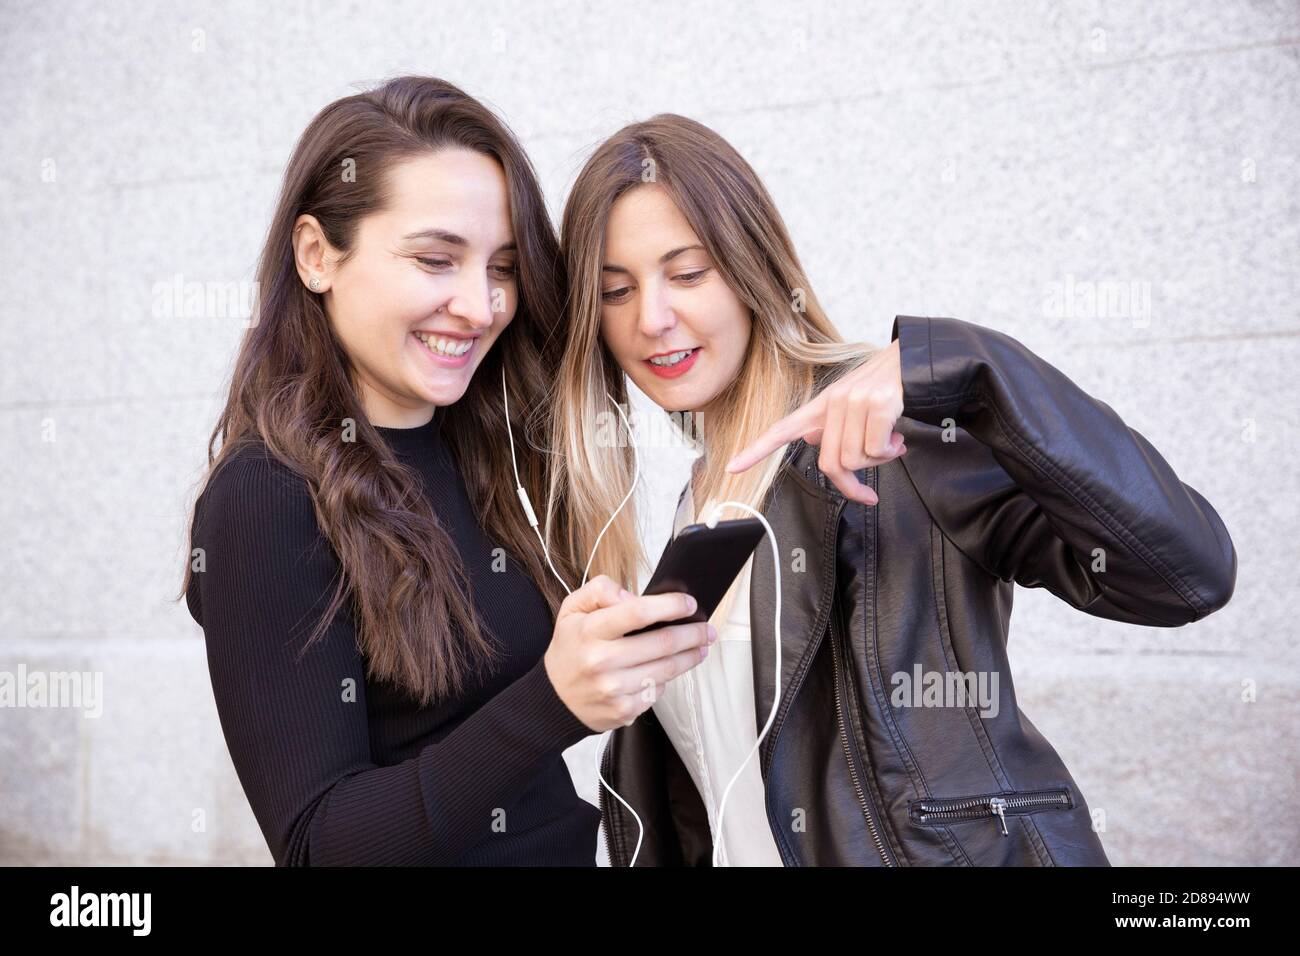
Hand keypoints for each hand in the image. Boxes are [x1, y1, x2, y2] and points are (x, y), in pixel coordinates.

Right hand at [544, 575, 715, 731]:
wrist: (553, 698)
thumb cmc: (570, 648)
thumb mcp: (572, 609)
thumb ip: (601, 591)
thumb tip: (633, 597)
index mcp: (590, 631)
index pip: (638, 612)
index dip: (670, 606)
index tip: (690, 603)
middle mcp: (601, 661)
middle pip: (662, 643)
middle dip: (693, 633)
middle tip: (707, 629)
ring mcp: (613, 689)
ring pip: (666, 669)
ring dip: (690, 656)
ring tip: (700, 647)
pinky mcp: (623, 711)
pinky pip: (657, 691)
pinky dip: (666, 679)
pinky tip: (665, 670)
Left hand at [724, 339, 906, 504]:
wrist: (917, 361)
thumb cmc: (886, 387)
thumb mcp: (852, 402)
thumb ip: (831, 423)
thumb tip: (812, 440)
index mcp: (822, 405)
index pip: (781, 430)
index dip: (755, 451)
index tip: (732, 467)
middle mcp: (833, 402)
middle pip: (831, 464)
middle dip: (853, 483)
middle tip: (869, 488)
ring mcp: (854, 402)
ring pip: (856, 459)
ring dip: (879, 460)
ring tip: (890, 442)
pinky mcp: (878, 405)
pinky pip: (877, 449)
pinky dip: (891, 452)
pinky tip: (898, 437)